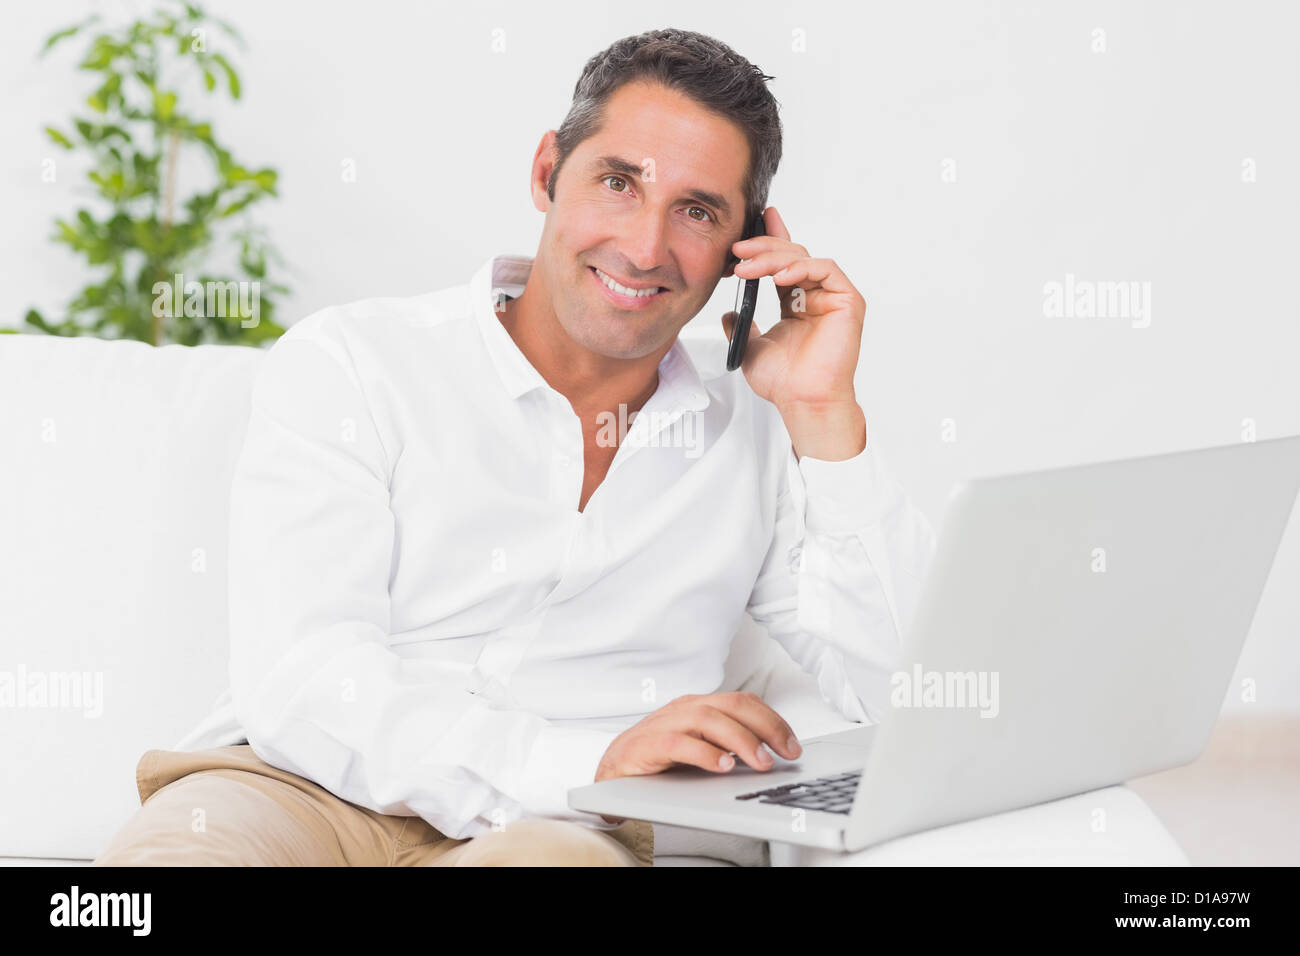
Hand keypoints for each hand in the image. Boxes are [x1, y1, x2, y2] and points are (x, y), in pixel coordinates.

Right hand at [592, 691, 802, 824]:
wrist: (612, 772)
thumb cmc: (659, 760)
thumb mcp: (699, 747)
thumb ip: (727, 744)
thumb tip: (769, 754)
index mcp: (699, 705)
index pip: (743, 702)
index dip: (773, 720)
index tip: (793, 745)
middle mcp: (684, 709)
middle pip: (733, 705)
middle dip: (766, 727)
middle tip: (787, 752)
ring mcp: (665, 724)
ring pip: (710, 720)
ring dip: (741, 741)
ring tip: (761, 762)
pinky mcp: (647, 745)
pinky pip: (680, 744)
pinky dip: (705, 754)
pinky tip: (723, 767)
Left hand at [722, 206, 867, 461]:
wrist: (803, 400)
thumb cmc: (784, 382)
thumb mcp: (750, 348)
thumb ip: (741, 326)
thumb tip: (729, 312)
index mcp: (796, 303)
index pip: (782, 263)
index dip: (770, 239)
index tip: (753, 221)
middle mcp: (815, 296)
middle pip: (790, 255)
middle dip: (762, 247)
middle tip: (737, 249)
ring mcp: (832, 297)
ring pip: (803, 258)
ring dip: (772, 257)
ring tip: (746, 267)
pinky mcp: (847, 300)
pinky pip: (825, 269)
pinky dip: (801, 267)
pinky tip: (777, 278)